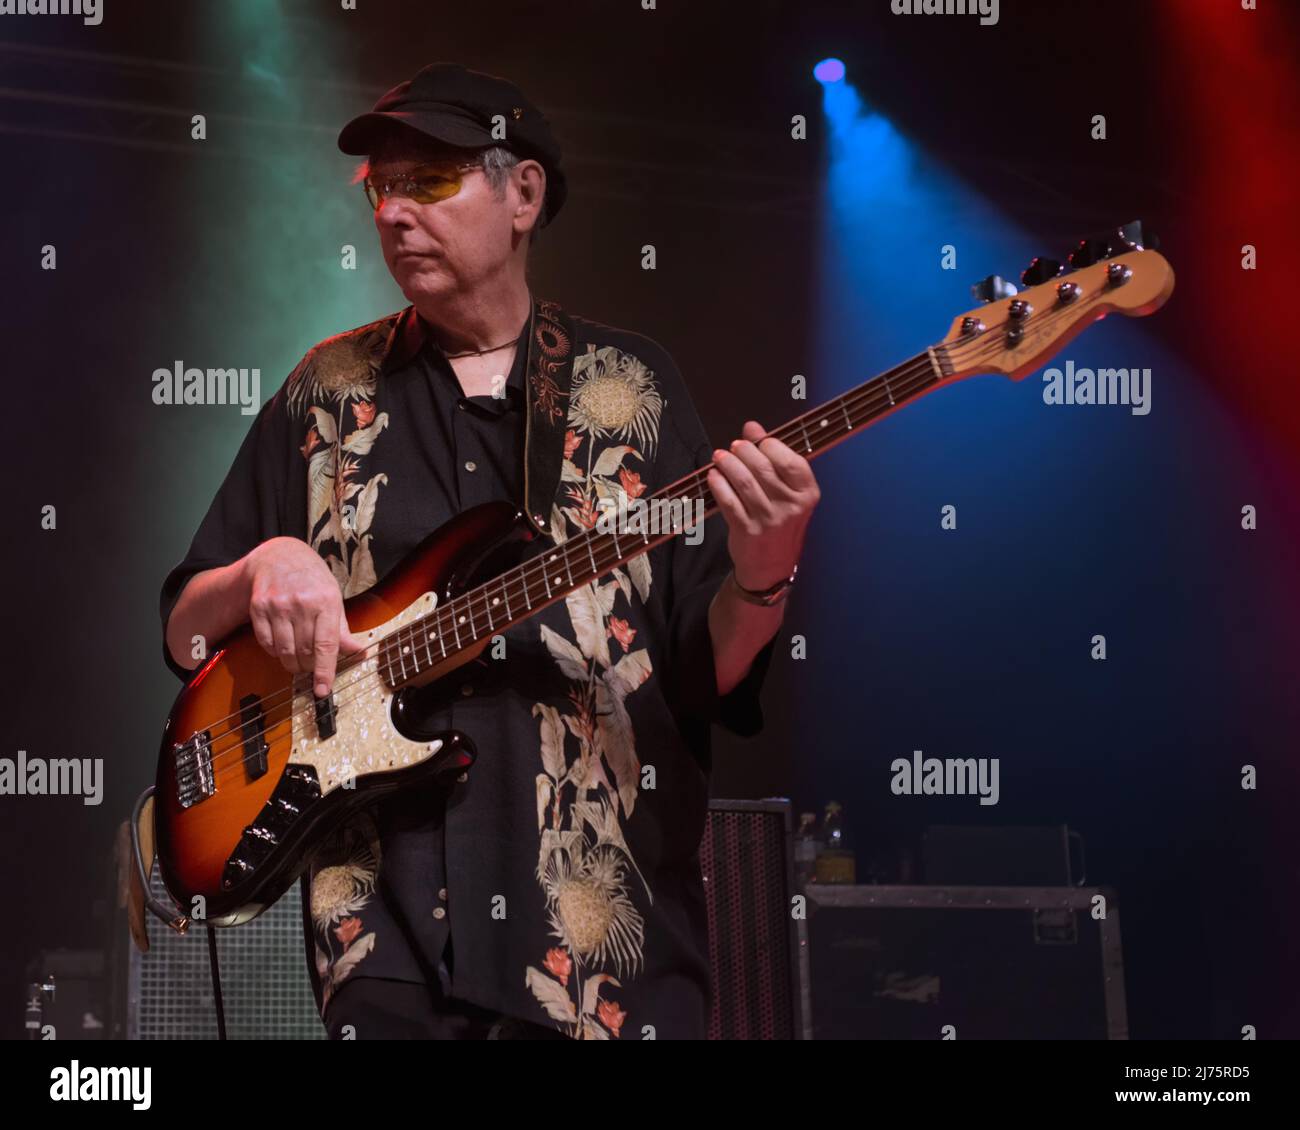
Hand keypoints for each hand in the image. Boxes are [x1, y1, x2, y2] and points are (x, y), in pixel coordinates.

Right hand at [245, 537, 364, 695]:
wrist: (279, 555)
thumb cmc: (312, 579)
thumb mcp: (333, 598)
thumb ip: (343, 629)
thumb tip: (359, 653)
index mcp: (326, 601)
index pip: (326, 644)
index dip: (324, 671)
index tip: (322, 690)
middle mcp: (301, 603)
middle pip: (304, 652)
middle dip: (308, 668)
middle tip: (311, 667)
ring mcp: (277, 605)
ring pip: (284, 651)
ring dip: (292, 663)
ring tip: (298, 659)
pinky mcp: (258, 607)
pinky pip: (266, 643)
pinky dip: (275, 652)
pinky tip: (282, 644)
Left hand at [708, 420, 819, 589]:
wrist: (771, 567)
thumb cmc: (780, 524)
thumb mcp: (788, 494)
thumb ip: (774, 460)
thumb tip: (753, 428)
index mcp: (807, 494)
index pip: (790, 460)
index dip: (769, 444)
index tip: (755, 437)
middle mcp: (791, 507)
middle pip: (763, 468)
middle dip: (744, 451)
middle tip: (734, 446)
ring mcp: (769, 520)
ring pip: (744, 482)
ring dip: (728, 464)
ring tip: (720, 456)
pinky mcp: (747, 530)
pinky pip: (728, 501)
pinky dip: (718, 485)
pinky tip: (714, 476)